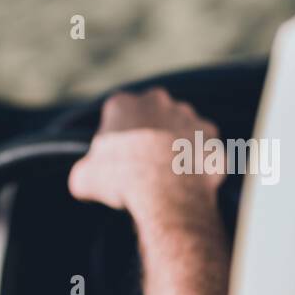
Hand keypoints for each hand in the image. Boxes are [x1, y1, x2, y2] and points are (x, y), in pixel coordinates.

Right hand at [69, 88, 224, 220]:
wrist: (164, 193)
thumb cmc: (120, 180)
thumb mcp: (83, 179)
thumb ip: (85, 172)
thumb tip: (85, 179)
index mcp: (122, 104)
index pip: (115, 115)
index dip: (114, 139)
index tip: (114, 160)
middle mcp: (158, 101)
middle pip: (150, 117)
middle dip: (148, 135)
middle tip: (141, 165)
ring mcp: (189, 116)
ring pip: (180, 130)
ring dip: (175, 147)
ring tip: (166, 177)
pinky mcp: (211, 137)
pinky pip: (203, 150)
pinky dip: (198, 164)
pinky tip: (187, 183)